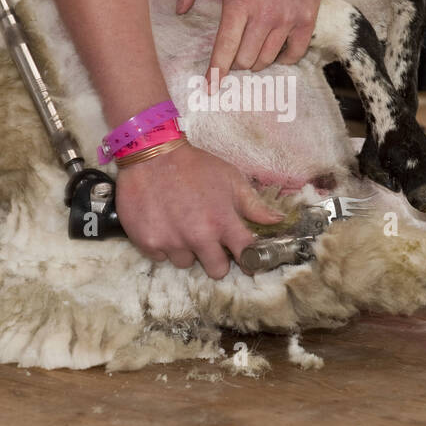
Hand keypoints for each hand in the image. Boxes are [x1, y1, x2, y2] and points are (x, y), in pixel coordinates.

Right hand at [116, 143, 284, 278]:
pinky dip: (162, 245)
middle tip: (208, 240)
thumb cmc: (194, 165)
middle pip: (217, 271)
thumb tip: (277, 220)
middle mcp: (198, 237)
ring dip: (186, 250)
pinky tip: (163, 223)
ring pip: (186, 263)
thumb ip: (253, 204)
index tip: (246, 259)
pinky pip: (160, 257)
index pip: (247, 257)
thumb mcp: (230, 178)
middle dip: (216, 259)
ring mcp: (171, 242)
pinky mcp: (147, 242)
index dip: (249, 260)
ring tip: (181, 225)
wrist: (150, 154)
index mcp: (223, 222)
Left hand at [177, 0, 321, 77]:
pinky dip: (282, 59)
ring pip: (267, 60)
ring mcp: (288, 19)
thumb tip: (180, 10)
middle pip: (246, 60)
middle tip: (234, 53)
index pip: (225, 49)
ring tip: (252, 49)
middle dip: (235, 63)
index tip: (210, 88)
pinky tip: (275, 50)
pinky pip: (294, 54)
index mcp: (239, 4)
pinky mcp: (307, 19)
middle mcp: (264, 16)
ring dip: (256, 61)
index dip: (216, 72)